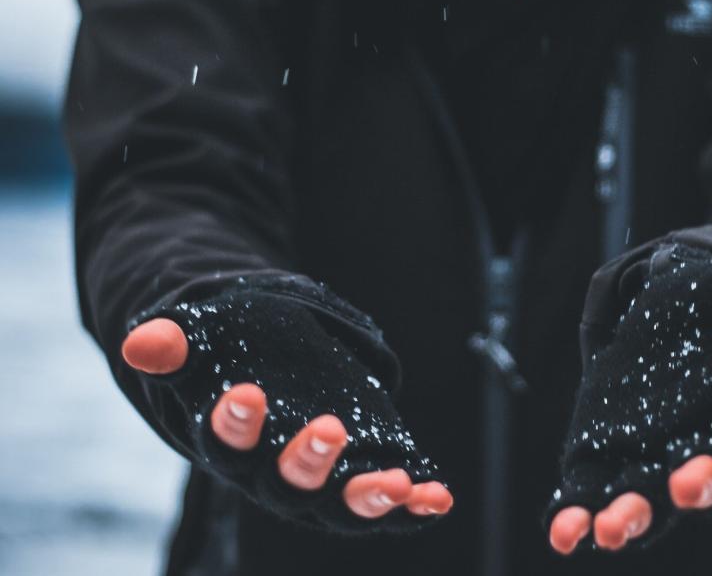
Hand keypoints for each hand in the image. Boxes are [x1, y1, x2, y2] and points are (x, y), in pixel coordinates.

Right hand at [122, 318, 451, 518]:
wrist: (265, 369)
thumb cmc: (229, 354)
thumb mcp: (204, 338)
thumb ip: (176, 343)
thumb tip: (141, 341)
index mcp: (229, 443)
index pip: (224, 441)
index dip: (234, 422)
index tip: (246, 393)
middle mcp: (271, 474)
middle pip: (286, 484)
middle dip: (308, 461)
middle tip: (329, 427)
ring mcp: (320, 483)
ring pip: (340, 505)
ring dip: (370, 497)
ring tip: (398, 483)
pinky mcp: (360, 477)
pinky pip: (388, 504)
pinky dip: (414, 504)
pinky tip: (439, 497)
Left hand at [546, 257, 711, 554]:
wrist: (669, 314)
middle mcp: (705, 450)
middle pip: (707, 480)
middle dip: (696, 485)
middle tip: (683, 487)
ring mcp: (654, 459)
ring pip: (650, 500)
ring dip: (633, 517)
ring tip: (610, 529)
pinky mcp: (609, 458)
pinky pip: (596, 495)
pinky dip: (580, 517)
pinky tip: (564, 532)